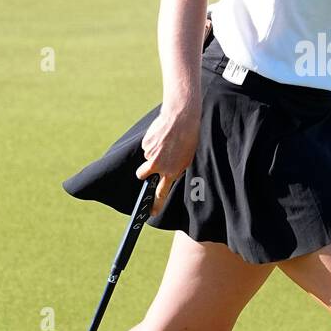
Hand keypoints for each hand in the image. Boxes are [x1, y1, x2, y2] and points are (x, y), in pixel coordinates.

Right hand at [135, 100, 200, 216]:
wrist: (181, 118)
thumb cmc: (189, 139)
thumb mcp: (187, 159)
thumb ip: (176, 169)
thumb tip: (170, 174)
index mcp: (171, 172)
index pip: (161, 193)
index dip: (155, 204)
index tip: (151, 212)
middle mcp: (158, 165)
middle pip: (142, 175)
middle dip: (144, 174)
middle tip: (150, 166)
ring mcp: (150, 154)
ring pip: (147, 157)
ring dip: (153, 153)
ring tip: (165, 142)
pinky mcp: (146, 143)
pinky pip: (147, 146)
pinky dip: (153, 142)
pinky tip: (162, 135)